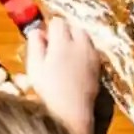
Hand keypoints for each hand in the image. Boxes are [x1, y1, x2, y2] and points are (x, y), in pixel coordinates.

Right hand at [27, 17, 99, 133]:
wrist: (72, 111)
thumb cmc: (48, 89)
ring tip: (65, 54)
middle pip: (74, 27)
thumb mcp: (34, 66)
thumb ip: (35, 44)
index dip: (49, 27)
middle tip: (54, 45)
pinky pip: (92, 50)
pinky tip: (75, 64)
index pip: (58, 22)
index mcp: (62, 43)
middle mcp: (80, 45)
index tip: (43, 38)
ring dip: (75, 40)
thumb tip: (36, 30)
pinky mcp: (99, 66)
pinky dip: (83, 51)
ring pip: (85, 37)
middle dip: (65, 31)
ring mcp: (92, 55)